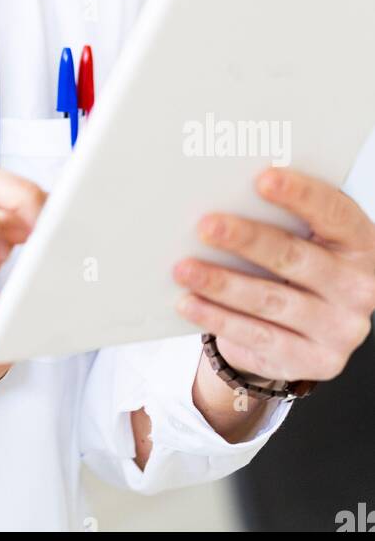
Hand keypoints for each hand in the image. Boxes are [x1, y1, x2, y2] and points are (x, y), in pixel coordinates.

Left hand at [172, 167, 374, 385]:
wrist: (312, 329)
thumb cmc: (301, 262)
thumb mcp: (306, 237)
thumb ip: (282, 216)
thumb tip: (226, 190)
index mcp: (360, 244)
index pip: (335, 214)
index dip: (301, 194)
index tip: (263, 179)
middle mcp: (359, 289)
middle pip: (295, 258)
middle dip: (246, 240)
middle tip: (204, 225)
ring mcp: (339, 330)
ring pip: (270, 301)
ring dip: (221, 283)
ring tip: (183, 268)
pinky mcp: (313, 362)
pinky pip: (257, 337)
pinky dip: (217, 318)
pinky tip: (189, 303)